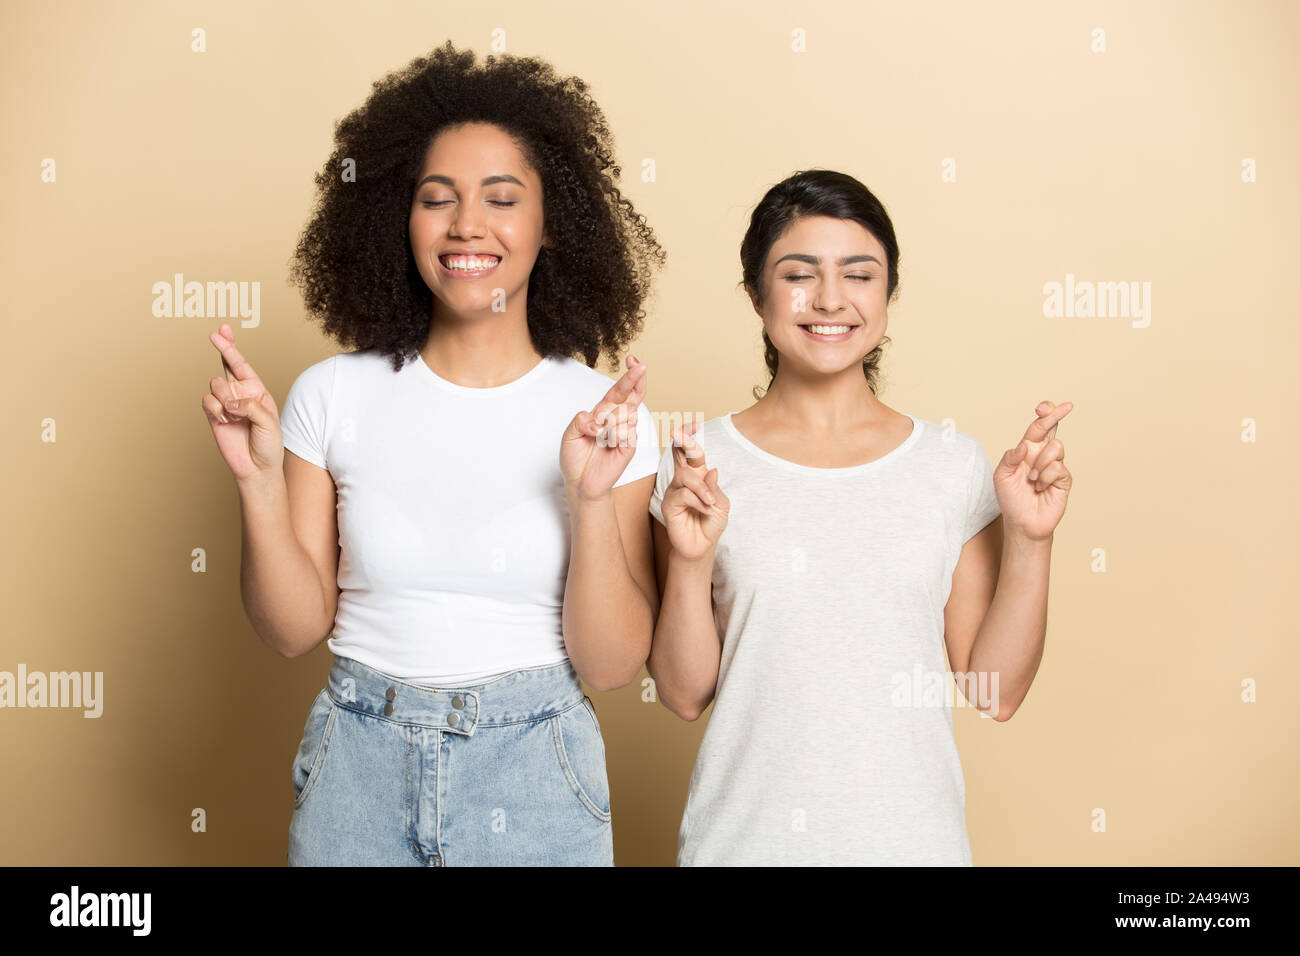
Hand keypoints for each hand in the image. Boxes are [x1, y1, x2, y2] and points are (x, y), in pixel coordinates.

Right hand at [201, 323, 283, 482]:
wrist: (257, 467)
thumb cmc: (269, 444)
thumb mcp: (268, 421)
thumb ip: (250, 405)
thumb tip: (229, 400)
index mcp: (257, 389)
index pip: (241, 364)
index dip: (230, 346)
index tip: (220, 330)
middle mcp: (240, 393)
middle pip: (225, 366)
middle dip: (224, 355)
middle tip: (218, 348)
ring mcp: (225, 403)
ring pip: (215, 384)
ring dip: (225, 398)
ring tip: (235, 416)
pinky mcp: (213, 415)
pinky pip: (207, 401)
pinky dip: (215, 410)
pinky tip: (224, 421)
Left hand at [560, 355, 647, 499]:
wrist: (580, 483)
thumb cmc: (575, 458)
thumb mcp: (569, 435)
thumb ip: (580, 421)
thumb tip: (597, 420)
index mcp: (603, 414)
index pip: (619, 391)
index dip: (628, 376)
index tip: (633, 359)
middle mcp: (617, 421)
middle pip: (632, 395)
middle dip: (635, 379)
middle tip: (640, 365)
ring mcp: (626, 433)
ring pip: (624, 414)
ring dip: (609, 421)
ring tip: (598, 438)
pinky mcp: (630, 446)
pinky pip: (625, 432)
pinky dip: (613, 435)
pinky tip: (606, 445)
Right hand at [663, 420, 728, 561]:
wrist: (702, 546)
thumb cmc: (711, 523)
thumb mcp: (721, 503)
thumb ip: (714, 487)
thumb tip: (712, 470)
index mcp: (697, 475)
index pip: (691, 452)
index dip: (690, 437)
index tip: (695, 424)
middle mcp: (683, 480)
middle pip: (679, 454)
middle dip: (682, 441)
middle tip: (679, 432)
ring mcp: (673, 491)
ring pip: (685, 476)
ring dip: (701, 488)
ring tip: (710, 503)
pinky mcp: (668, 504)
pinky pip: (683, 495)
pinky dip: (698, 502)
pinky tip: (704, 510)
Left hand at [993, 400, 1073, 540]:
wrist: (1022, 522)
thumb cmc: (1010, 498)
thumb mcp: (1002, 476)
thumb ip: (1010, 457)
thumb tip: (1025, 445)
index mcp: (1027, 450)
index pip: (1037, 427)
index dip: (1044, 414)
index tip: (1044, 407)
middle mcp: (1042, 454)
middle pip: (1052, 428)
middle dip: (1057, 415)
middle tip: (1066, 406)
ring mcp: (1054, 465)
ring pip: (1056, 447)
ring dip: (1041, 463)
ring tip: (1032, 479)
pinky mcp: (1063, 478)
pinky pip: (1058, 468)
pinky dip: (1046, 477)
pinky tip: (1041, 488)